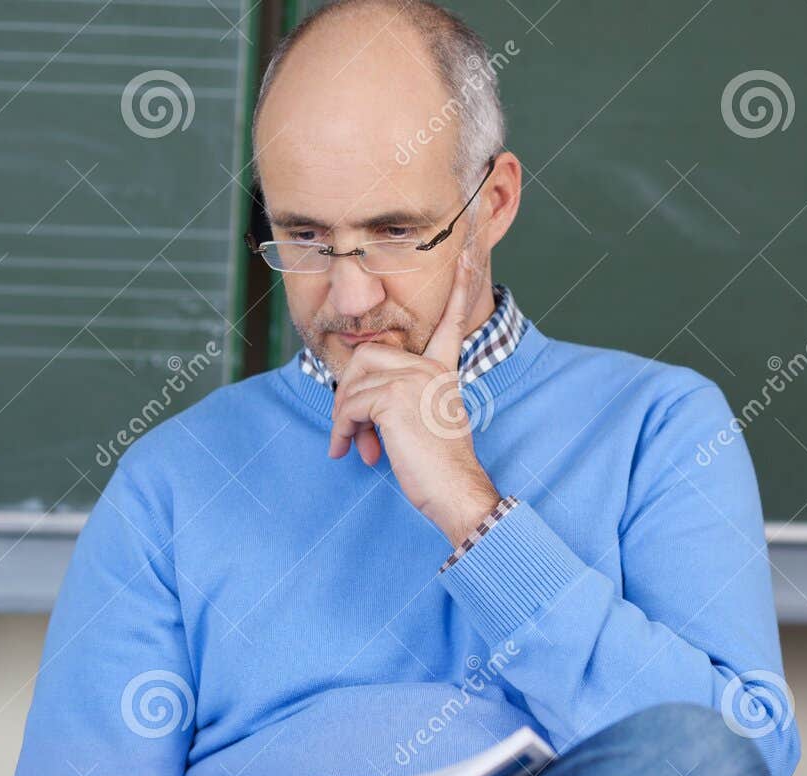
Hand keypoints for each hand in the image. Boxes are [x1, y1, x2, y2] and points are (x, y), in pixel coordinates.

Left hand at [328, 242, 502, 546]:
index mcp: (442, 371)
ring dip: (342, 419)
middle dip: (348, 394)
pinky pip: (348, 405)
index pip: (450, 322)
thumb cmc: (438, 468)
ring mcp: (413, 380)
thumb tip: (353, 409)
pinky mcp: (393, 398)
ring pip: (352, 384)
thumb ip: (397, 402)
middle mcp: (430, 369)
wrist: (454, 491)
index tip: (465, 252)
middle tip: (349, 430)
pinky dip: (342, 430)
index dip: (459, 287)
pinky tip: (350, 451)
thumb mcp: (421, 425)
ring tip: (350, 446)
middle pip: (367, 357)